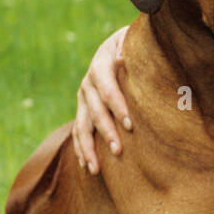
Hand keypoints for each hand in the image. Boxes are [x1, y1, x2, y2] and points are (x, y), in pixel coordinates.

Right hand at [73, 26, 130, 173]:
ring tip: (96, 169)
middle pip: (95, 112)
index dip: (118, 108)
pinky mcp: (83, 108)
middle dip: (106, 132)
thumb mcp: (135, 43)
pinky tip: (87, 165)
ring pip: (82, 126)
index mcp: (101, 66)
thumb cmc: (135, 46)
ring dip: (89, 148)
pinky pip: (78, 131)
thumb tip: (124, 60)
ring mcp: (83, 97)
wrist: (116, 44)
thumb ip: (133, 52)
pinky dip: (82, 148)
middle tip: (118, 151)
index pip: (108, 91)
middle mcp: (88, 83)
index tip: (131, 125)